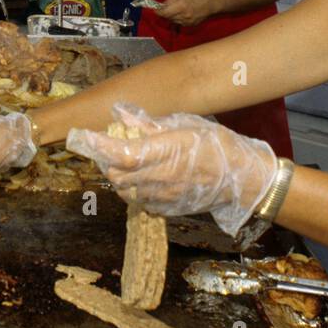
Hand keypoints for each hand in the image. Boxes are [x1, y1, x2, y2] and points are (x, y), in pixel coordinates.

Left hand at [66, 104, 277, 235]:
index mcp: (166, 151)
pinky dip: (133, 189)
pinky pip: (138, 201)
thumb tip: (121, 117)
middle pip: (116, 174)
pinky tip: (144, 178)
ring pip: (124, 190)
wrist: (243, 179)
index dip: (98, 146)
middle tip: (110, 147)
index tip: (85, 136)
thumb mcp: (185, 124)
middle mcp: (161, 177)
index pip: (121, 154)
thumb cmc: (217, 145)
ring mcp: (164, 197)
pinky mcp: (167, 209)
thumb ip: (149, 124)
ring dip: (118, 176)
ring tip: (127, 163)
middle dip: (106, 161)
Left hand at [155, 0, 227, 26]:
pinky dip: (178, 18)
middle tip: (166, 7)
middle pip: (168, 18)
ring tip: (177, 8)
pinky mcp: (191, 25)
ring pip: (173, 21)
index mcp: (181, 6)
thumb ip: (170, 0)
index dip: (158, 11)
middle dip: (165, 13)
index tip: (155, 9)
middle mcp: (183, 16)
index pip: (164, 13)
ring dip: (171, 16)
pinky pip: (180, 23)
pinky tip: (183, 12)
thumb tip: (161, 6)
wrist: (212, 1)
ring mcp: (188, 22)